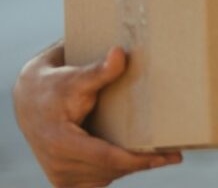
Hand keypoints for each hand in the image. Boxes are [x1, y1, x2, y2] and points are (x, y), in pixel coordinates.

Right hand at [12, 43, 181, 186]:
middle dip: (142, 162)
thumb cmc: (55, 86)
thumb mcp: (75, 78)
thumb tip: (119, 54)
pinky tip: (139, 159)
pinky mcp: (66, 180)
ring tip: (161, 154)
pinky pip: (99, 179)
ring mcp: (61, 176)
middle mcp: (59, 165)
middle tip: (175, 152)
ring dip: (131, 166)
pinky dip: (119, 169)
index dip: (140, 159)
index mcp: (61, 143)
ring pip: (107, 176)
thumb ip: (98, 71)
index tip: (171, 155)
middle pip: (111, 169)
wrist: (31, 101)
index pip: (107, 158)